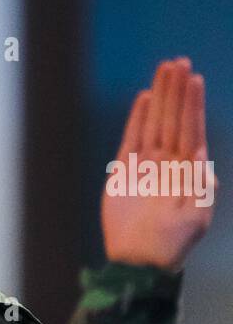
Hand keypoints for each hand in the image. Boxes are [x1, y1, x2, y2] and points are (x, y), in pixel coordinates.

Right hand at [102, 57, 214, 272]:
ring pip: (154, 122)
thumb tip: (201, 151)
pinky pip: (131, 138)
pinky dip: (137, 118)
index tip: (194, 79)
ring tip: (163, 69)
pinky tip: (144, 98)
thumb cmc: (173, 244)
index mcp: (188, 170)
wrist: (140, 261)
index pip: (191, 128)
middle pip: (173, 118)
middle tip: (177, 62)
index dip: (192, 103)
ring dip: (160, 96)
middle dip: (176, 90)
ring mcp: (146, 165)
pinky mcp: (123, 171)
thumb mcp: (198, 217)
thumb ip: (201, 185)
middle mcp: (168, 162)